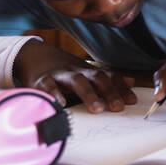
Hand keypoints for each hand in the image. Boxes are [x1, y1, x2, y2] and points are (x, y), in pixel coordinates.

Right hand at [13, 39, 135, 112]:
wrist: (33, 56)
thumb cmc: (64, 72)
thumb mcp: (86, 73)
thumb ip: (107, 79)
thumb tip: (132, 81)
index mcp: (89, 71)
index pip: (109, 77)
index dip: (122, 88)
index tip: (132, 101)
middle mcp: (77, 71)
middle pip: (97, 77)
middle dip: (109, 91)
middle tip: (118, 107)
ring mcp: (60, 75)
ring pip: (77, 81)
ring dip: (89, 94)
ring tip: (97, 108)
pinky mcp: (41, 81)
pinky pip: (49, 86)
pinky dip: (55, 94)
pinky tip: (61, 104)